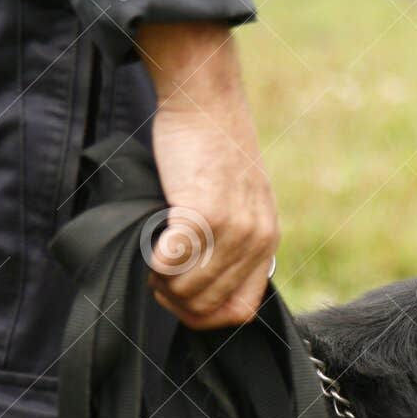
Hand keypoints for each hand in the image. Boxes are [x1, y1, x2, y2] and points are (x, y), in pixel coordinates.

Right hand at [137, 22, 278, 329]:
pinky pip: (172, 262)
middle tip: (157, 278)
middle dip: (175, 301)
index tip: (181, 298)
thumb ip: (234, 243)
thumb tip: (206, 286)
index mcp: (267, 243)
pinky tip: (149, 249)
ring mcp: (232, 227)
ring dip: (162, 285)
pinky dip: (154, 264)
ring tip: (153, 263)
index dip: (204, 316)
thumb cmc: (213, 152)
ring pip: (190, 290)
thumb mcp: (242, 203)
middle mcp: (256, 240)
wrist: (206, 102)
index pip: (240, 311)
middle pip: (209, 305)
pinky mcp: (202, 210)